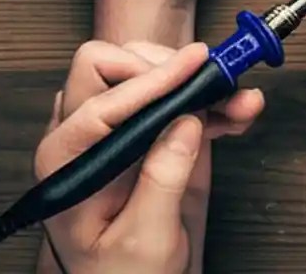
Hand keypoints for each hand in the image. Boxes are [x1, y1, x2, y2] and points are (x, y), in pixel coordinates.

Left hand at [35, 41, 263, 273]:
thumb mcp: (145, 240)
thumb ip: (162, 181)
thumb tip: (184, 122)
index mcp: (67, 164)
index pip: (100, 105)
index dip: (150, 81)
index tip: (194, 64)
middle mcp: (83, 139)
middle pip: (107, 69)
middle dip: (160, 67)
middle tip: (207, 80)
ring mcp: (116, 133)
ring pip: (142, 75)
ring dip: (193, 81)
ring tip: (238, 100)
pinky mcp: (149, 136)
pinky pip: (175, 102)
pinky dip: (209, 101)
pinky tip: (238, 112)